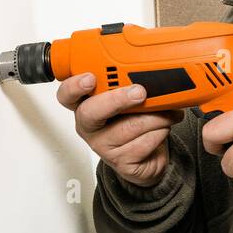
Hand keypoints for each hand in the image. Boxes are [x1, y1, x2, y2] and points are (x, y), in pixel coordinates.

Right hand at [56, 74, 184, 187]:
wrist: (150, 154)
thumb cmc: (136, 120)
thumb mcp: (128, 97)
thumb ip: (128, 83)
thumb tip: (144, 70)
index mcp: (85, 105)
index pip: (67, 94)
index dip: (74, 86)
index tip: (90, 78)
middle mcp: (89, 127)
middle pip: (91, 112)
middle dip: (117, 99)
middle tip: (139, 92)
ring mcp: (103, 147)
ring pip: (129, 127)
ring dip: (155, 117)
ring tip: (166, 113)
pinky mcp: (121, 163)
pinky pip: (144, 143)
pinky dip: (160, 132)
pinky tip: (161, 130)